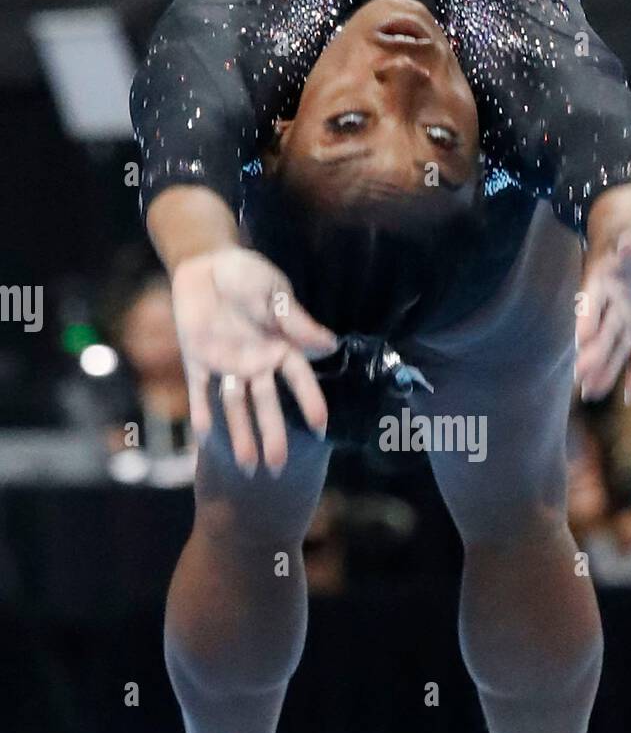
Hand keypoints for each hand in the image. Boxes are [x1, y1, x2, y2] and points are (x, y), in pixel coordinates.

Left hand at [171, 247, 336, 472]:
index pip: (299, 381)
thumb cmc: (248, 275)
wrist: (206, 264)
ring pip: (236, 405)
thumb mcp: (274, 292)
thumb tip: (330, 344)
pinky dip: (201, 412)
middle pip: (267, 404)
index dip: (310, 403)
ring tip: (246, 467)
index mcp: (280, 347)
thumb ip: (295, 320)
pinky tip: (204, 437)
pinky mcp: (197, 360)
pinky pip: (199, 391)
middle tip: (278, 468)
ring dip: (240, 435)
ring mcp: (227, 365)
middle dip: (272, 436)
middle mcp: (256, 363)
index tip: (320, 429)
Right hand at [575, 221, 630, 403]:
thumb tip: (629, 246)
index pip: (591, 305)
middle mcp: (610, 312)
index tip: (581, 338)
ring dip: (604, 374)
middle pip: (600, 336)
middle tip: (580, 374)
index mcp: (602, 287)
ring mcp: (626, 328)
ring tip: (591, 394)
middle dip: (592, 355)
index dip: (586, 320)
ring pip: (615, 354)